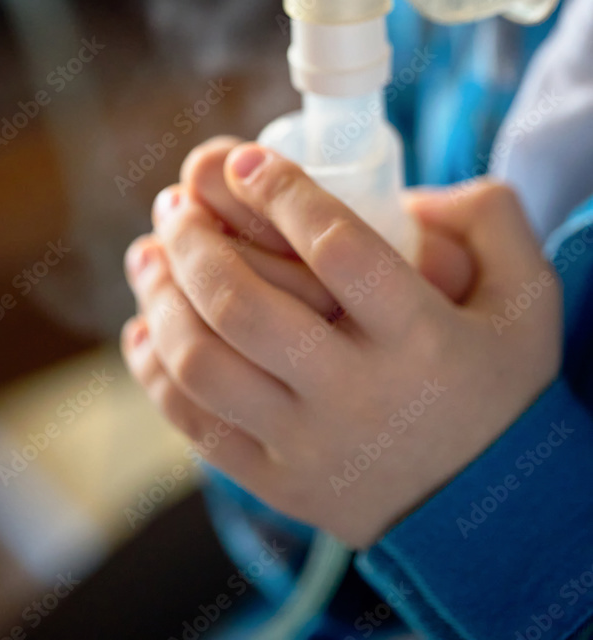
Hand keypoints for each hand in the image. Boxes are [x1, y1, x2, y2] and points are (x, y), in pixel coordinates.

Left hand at [122, 142, 561, 548]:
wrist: (488, 511)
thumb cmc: (501, 390)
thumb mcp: (528, 300)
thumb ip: (489, 222)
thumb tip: (411, 194)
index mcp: (420, 338)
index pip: (337, 249)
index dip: (282, 193)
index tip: (245, 160)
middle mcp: (356, 393)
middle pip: (245, 305)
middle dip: (194, 241)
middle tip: (175, 204)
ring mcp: (308, 445)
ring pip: (203, 364)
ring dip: (161, 298)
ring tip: (148, 253)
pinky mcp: (278, 482)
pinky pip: (196, 424)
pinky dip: (156, 372)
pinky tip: (145, 328)